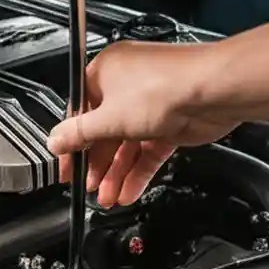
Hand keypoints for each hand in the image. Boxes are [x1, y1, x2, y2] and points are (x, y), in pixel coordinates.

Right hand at [47, 41, 238, 207]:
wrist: (214, 90)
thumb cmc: (164, 87)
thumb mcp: (109, 117)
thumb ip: (80, 133)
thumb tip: (55, 140)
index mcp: (105, 72)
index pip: (79, 111)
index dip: (71, 141)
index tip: (67, 165)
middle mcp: (127, 86)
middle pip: (104, 130)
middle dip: (97, 163)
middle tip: (89, 185)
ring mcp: (151, 104)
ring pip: (127, 144)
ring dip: (116, 172)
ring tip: (107, 197)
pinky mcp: (171, 123)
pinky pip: (148, 151)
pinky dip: (138, 171)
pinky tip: (129, 190)